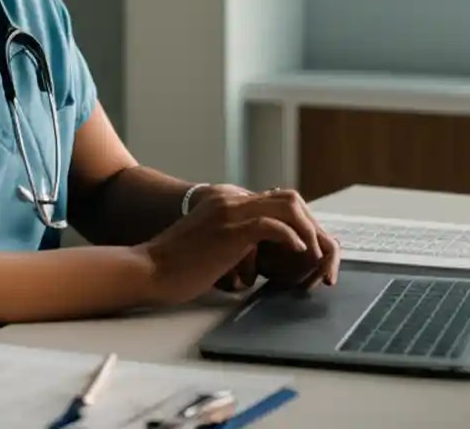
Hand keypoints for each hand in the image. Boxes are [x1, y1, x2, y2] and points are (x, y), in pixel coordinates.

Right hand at [139, 185, 340, 305]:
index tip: (309, 253)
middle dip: (313, 227)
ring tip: (313, 257)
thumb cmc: (175, 267)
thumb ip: (234, 242)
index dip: (300, 226)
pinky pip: (271, 226)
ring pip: (288, 206)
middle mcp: (231, 199)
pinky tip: (296, 255)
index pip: (277, 202)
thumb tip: (258, 260)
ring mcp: (230, 211)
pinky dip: (291, 239)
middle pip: (291, 199)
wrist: (147, 270)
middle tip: (321, 257)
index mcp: (228, 201)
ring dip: (309, 232)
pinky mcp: (229, 229)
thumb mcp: (210, 246)